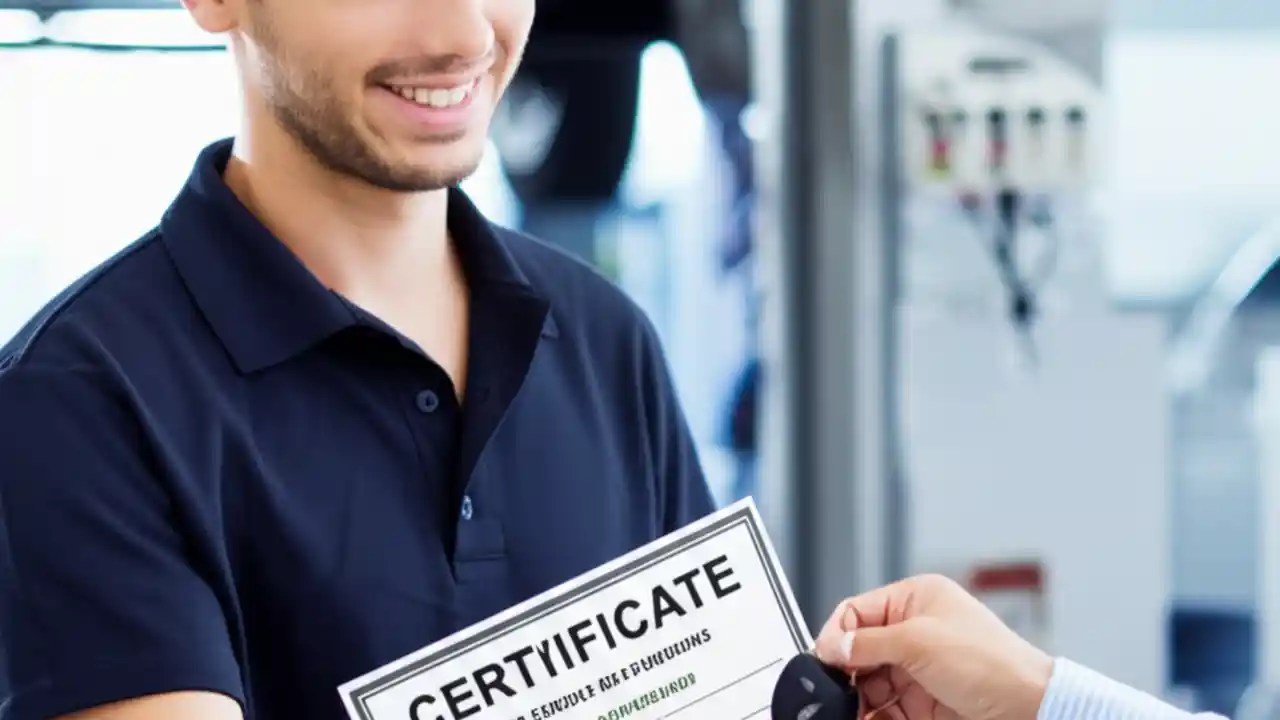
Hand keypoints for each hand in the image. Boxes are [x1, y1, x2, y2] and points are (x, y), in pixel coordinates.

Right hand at [813, 574, 1053, 719]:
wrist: (1029, 708)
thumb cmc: (992, 663)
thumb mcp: (919, 642)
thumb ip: (868, 642)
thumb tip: (831, 645)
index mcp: (916, 599)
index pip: (857, 611)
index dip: (837, 636)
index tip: (824, 661)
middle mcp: (916, 630)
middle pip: (860, 651)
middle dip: (847, 673)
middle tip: (835, 692)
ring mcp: (920, 667)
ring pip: (870, 684)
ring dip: (859, 700)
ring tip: (853, 710)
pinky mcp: (925, 700)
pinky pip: (887, 708)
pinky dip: (876, 716)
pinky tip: (873, 719)